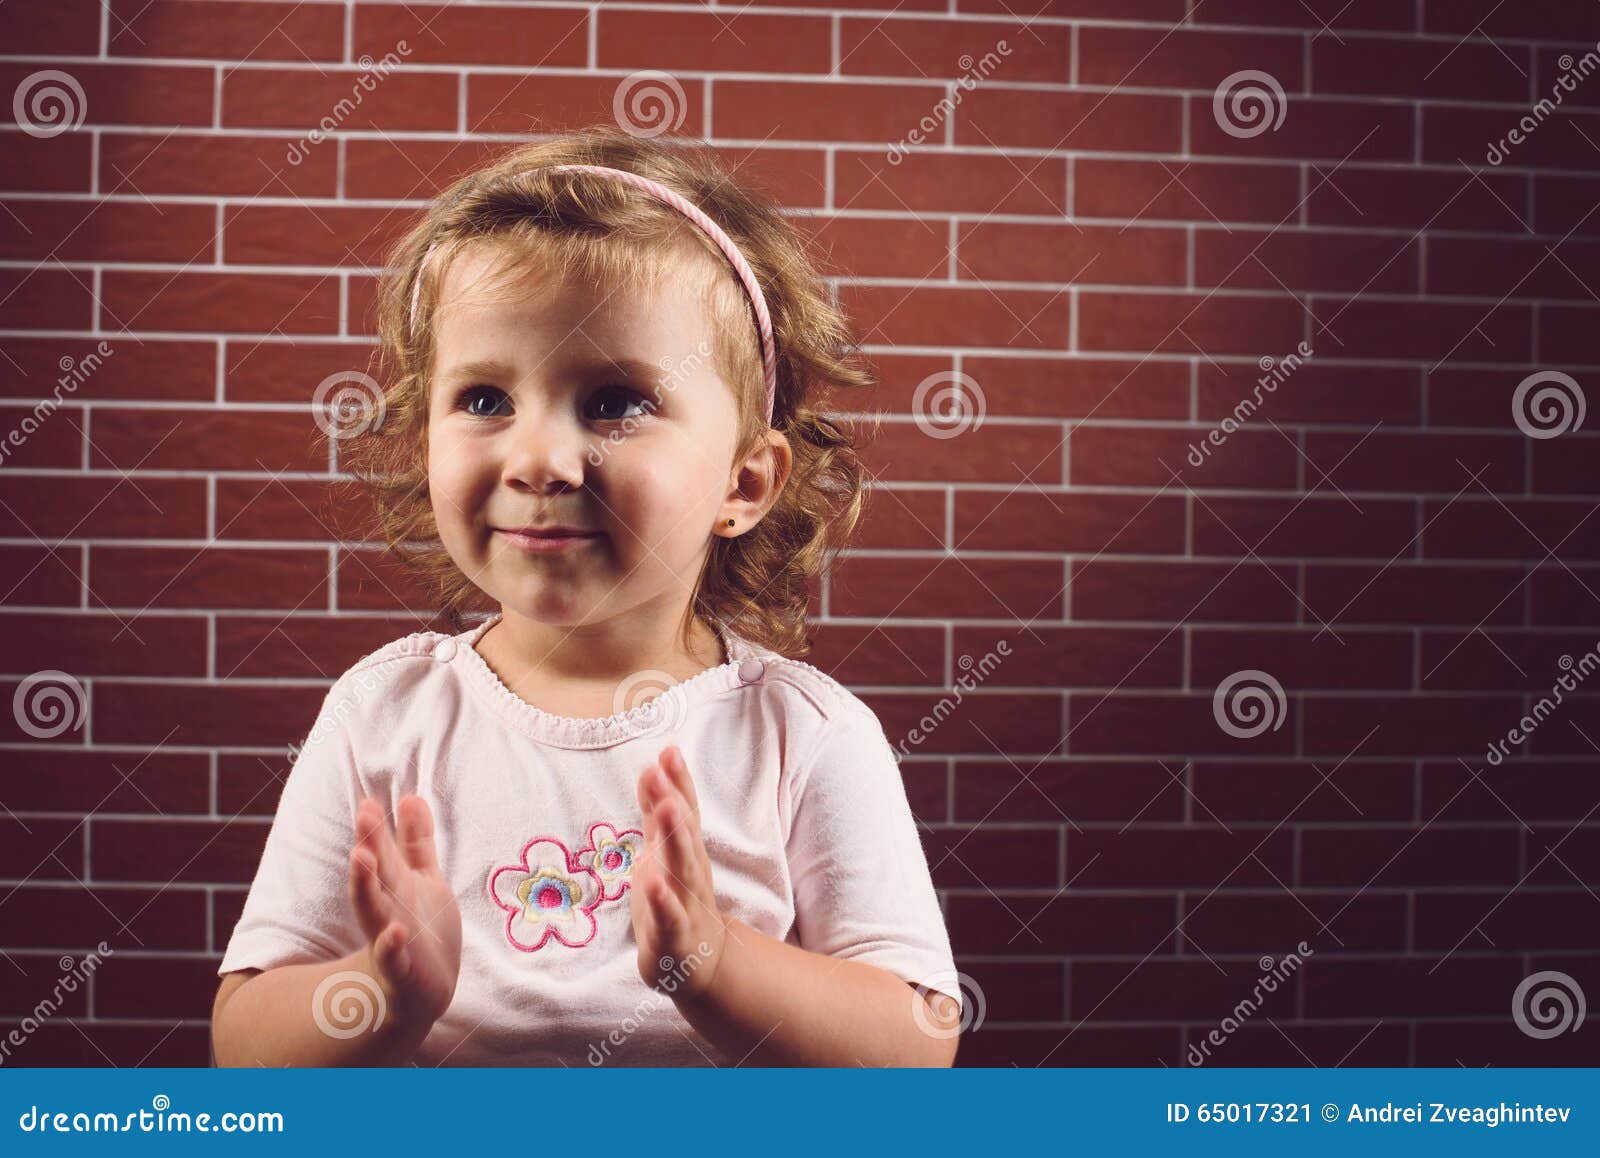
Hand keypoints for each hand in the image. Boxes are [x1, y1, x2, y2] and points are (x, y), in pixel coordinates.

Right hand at [347, 794, 461, 1029]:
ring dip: (365, 885)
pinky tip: (396, 931)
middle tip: (365, 812)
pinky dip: (391, 945)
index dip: (378, 826)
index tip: (370, 799)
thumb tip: (411, 797)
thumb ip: (416, 841)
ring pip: (373, 909)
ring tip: (360, 857)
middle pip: (376, 872)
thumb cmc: (422, 926)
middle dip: (370, 842)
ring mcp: (390, 937)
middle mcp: (387, 906)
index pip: (384, 850)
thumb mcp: (422, 878)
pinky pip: (393, 956)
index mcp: (393, 884)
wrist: (424, 988)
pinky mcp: (401, 969)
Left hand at [631, 746, 729, 1001]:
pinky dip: (663, 901)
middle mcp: (691, 871)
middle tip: (664, 769)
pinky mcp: (674, 936)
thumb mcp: (661, 851)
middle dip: (676, 799)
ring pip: (682, 868)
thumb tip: (652, 766)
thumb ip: (656, 812)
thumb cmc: (674, 898)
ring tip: (666, 807)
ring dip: (676, 838)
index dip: (678, 781)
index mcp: (686, 849)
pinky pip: (670, 917)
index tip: (669, 750)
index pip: (685, 810)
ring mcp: (686, 902)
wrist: (698, 962)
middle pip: (685, 832)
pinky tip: (655, 884)